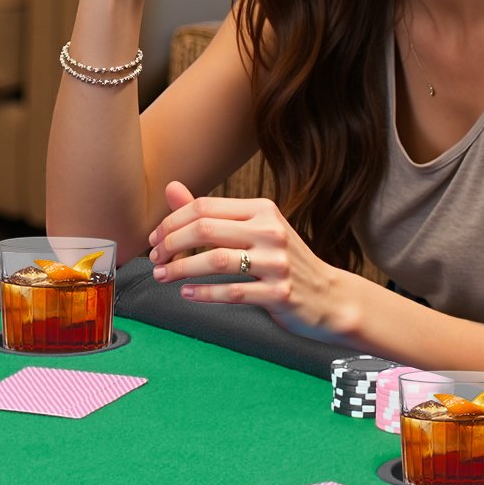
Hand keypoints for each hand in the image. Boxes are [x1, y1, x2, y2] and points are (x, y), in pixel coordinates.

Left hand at [148, 180, 346, 334]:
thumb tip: (171, 188)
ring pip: (215, 261)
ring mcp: (277, 263)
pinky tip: (187, 293)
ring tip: (163, 276)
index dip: (171, 222)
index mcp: (262, 210)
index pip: (204, 207)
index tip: (155, 239)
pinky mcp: (280, 293)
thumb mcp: (252, 229)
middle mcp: (271, 231)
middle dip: (171, 244)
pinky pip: (231, 292)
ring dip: (180, 269)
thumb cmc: (281, 260)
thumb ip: (211, 212)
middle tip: (155, 259)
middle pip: (205, 230)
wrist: (328, 296)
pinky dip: (203, 293)